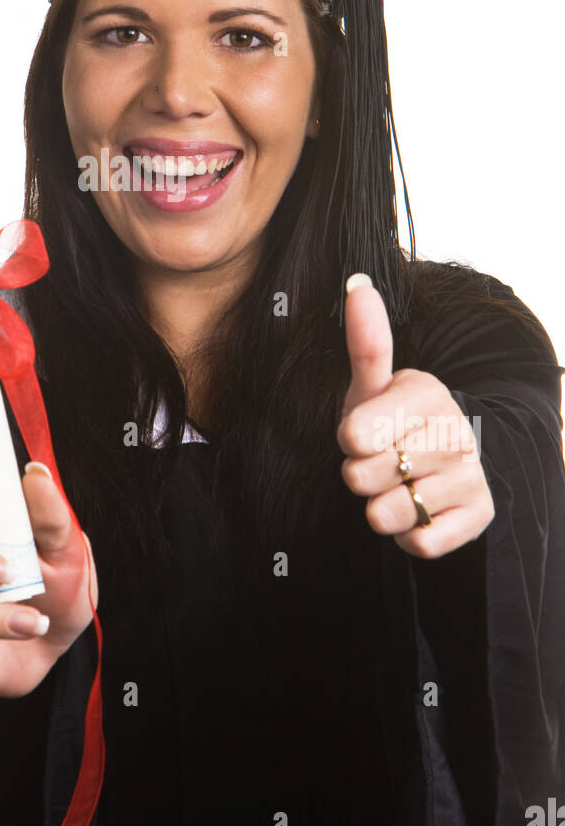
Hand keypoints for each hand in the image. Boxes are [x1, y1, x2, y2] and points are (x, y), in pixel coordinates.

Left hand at [336, 275, 494, 557]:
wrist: (441, 469)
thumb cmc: (393, 424)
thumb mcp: (372, 386)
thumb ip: (365, 341)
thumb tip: (356, 282)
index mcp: (427, 393)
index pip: (352, 435)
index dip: (347, 441)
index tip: (362, 434)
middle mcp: (456, 431)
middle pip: (362, 477)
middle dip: (359, 476)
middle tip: (380, 462)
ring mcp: (471, 475)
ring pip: (386, 514)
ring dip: (380, 509)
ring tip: (397, 486)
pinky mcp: (479, 517)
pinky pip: (417, 543)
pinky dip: (406, 536)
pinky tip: (418, 512)